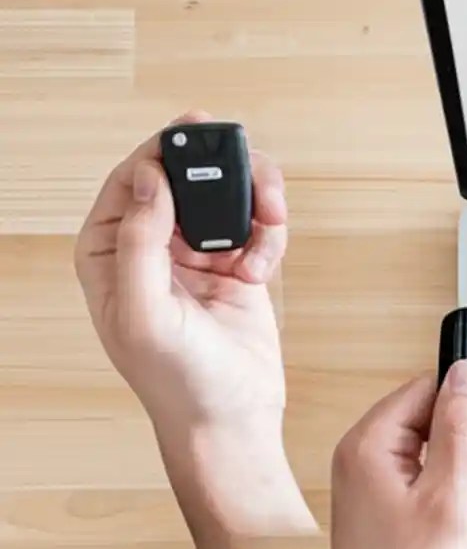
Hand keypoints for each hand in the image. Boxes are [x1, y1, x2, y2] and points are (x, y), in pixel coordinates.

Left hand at [74, 110, 313, 548]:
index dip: (165, 150)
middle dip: (227, 173)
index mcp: (110, 252)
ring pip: (229, 195)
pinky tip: (263, 268)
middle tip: (258, 180)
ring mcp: (196, 254)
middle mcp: (151, 247)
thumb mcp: (145, 313)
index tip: (199, 130)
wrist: (231, 418)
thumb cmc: (178, 380)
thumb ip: (140, 241)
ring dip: (257, 201)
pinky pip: (258, 225)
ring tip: (274, 221)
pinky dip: (270, 237)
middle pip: (189, 177)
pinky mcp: (236, 265)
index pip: (134, 179)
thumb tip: (149, 177)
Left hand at [330, 361, 466, 548]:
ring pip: (445, 453)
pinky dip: (460, 500)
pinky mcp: (387, 498)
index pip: (433, 390)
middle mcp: (368, 453)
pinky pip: (434, 478)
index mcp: (372, 442)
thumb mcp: (449, 495)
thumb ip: (460, 428)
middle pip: (442, 422)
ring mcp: (376, 477)